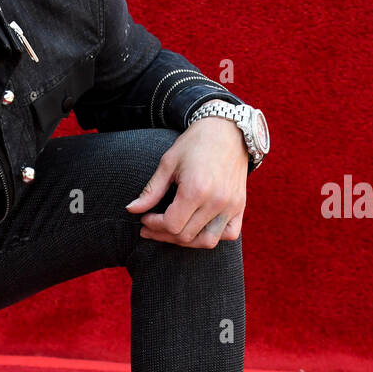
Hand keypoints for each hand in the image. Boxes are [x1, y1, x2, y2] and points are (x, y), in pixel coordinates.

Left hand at [124, 118, 248, 247]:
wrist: (228, 130)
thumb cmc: (195, 143)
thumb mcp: (168, 163)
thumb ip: (151, 191)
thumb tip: (131, 210)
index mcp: (196, 190)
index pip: (171, 225)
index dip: (153, 225)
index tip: (145, 218)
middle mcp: (216, 202)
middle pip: (186, 236)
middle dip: (164, 234)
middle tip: (151, 226)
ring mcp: (231, 206)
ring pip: (206, 241)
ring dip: (186, 240)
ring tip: (172, 232)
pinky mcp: (240, 206)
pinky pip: (229, 234)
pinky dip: (213, 237)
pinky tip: (197, 229)